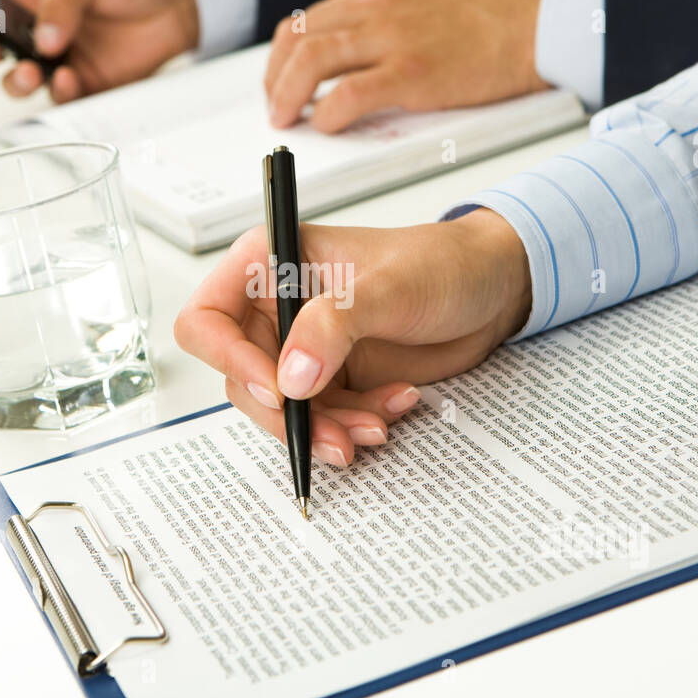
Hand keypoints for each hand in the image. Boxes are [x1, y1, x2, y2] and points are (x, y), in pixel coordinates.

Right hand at [0, 0, 198, 102]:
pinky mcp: (84, 84)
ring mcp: (57, 59)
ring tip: (32, 72)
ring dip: (16, 81)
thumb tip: (42, 39)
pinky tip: (70, 78)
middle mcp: (34, 27)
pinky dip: (59, 94)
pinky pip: (59, 99)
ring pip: (19, 80)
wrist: (180, 3)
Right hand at [174, 210, 532, 466]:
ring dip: (325, 429)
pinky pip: (320, 419)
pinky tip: (396, 407)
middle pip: (240, 378)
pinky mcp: (332, 378)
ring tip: (375, 427)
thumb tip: (290, 377)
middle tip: (333, 433)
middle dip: (287, 415)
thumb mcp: (389, 288)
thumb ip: (334, 326)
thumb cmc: (440, 264)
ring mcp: (303, 347)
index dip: (228, 359)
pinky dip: (353, 426)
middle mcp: (277, 308)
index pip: (206, 319)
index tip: (278, 391)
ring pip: (282, 410)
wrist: (490, 290)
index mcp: (270, 265)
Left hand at [265, 0, 549, 132]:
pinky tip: (328, 126)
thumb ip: (392, 11)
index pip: (309, 20)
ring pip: (310, 61)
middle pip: (298, 39)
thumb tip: (361, 37)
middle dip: (276, 78)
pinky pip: (347, 95)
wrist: (542, 21)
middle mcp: (377, 8)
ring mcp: (393, 39)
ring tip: (288, 121)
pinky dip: (327, 114)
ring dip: (287, 95)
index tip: (282, 79)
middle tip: (277, 108)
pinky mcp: (412, 74)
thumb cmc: (497, 10)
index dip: (285, 56)